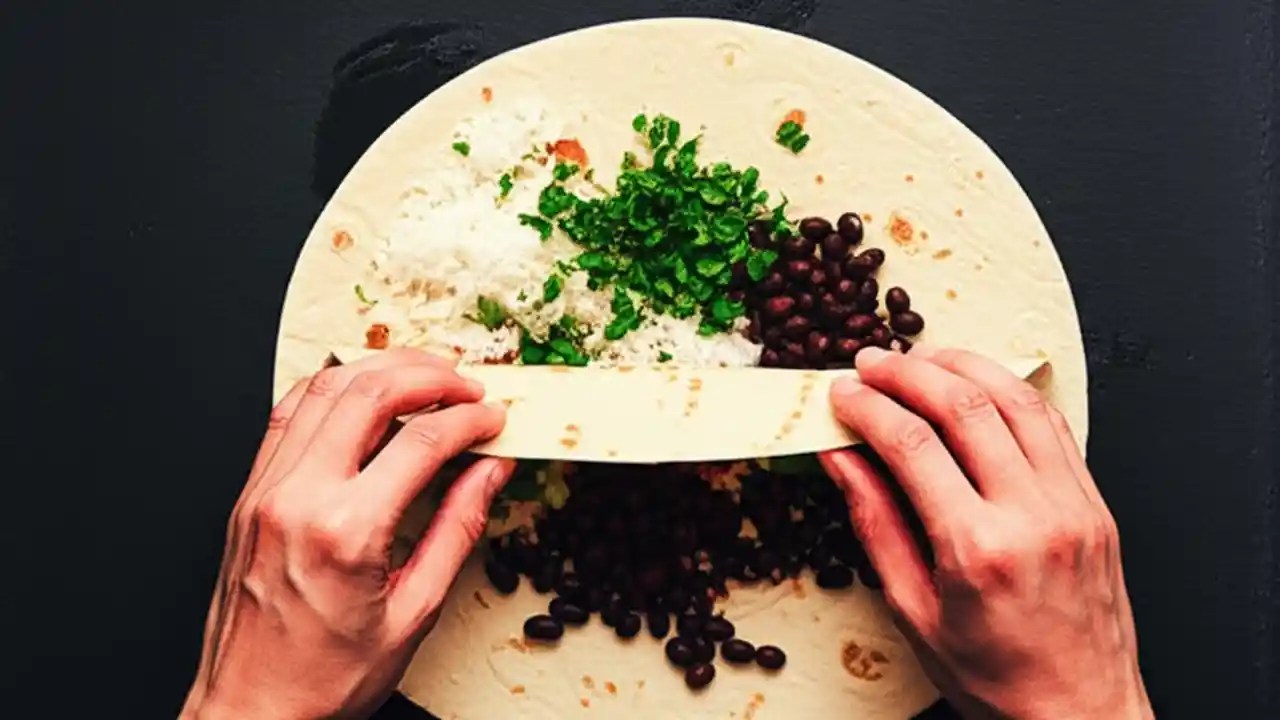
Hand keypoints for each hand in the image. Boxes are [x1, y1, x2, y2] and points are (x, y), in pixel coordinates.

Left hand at [181, 349, 515, 719]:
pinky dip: (330, 388)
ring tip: (423, 374)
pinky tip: (361, 390)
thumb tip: (489, 472)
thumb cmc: (324, 680)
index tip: (494, 420)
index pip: (422, 442)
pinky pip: (288, 413)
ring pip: (324, 388)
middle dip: (430, 375)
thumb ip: (457, 529)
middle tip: (467, 384)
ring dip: (380, 369)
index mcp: (346, 532)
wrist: (249, 712)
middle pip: (370, 394)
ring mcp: (265, 490)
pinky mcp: (249, 494)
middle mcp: (298, 498)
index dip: (469, 421)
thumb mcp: (413, 613)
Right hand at [819, 346, 1151, 719]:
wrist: (1082, 716)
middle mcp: (1033, 516)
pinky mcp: (1095, 504)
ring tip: (921, 356)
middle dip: (908, 371)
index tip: (842, 393)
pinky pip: (1054, 424)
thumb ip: (876, 523)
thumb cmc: (996, 678)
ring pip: (1017, 400)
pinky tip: (979, 383)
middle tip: (870, 362)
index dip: (868, 407)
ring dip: (963, 365)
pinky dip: (1011, 391)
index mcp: (978, 550)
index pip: (912, 445)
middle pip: (964, 407)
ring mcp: (1073, 505)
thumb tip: (842, 458)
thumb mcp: (913, 611)